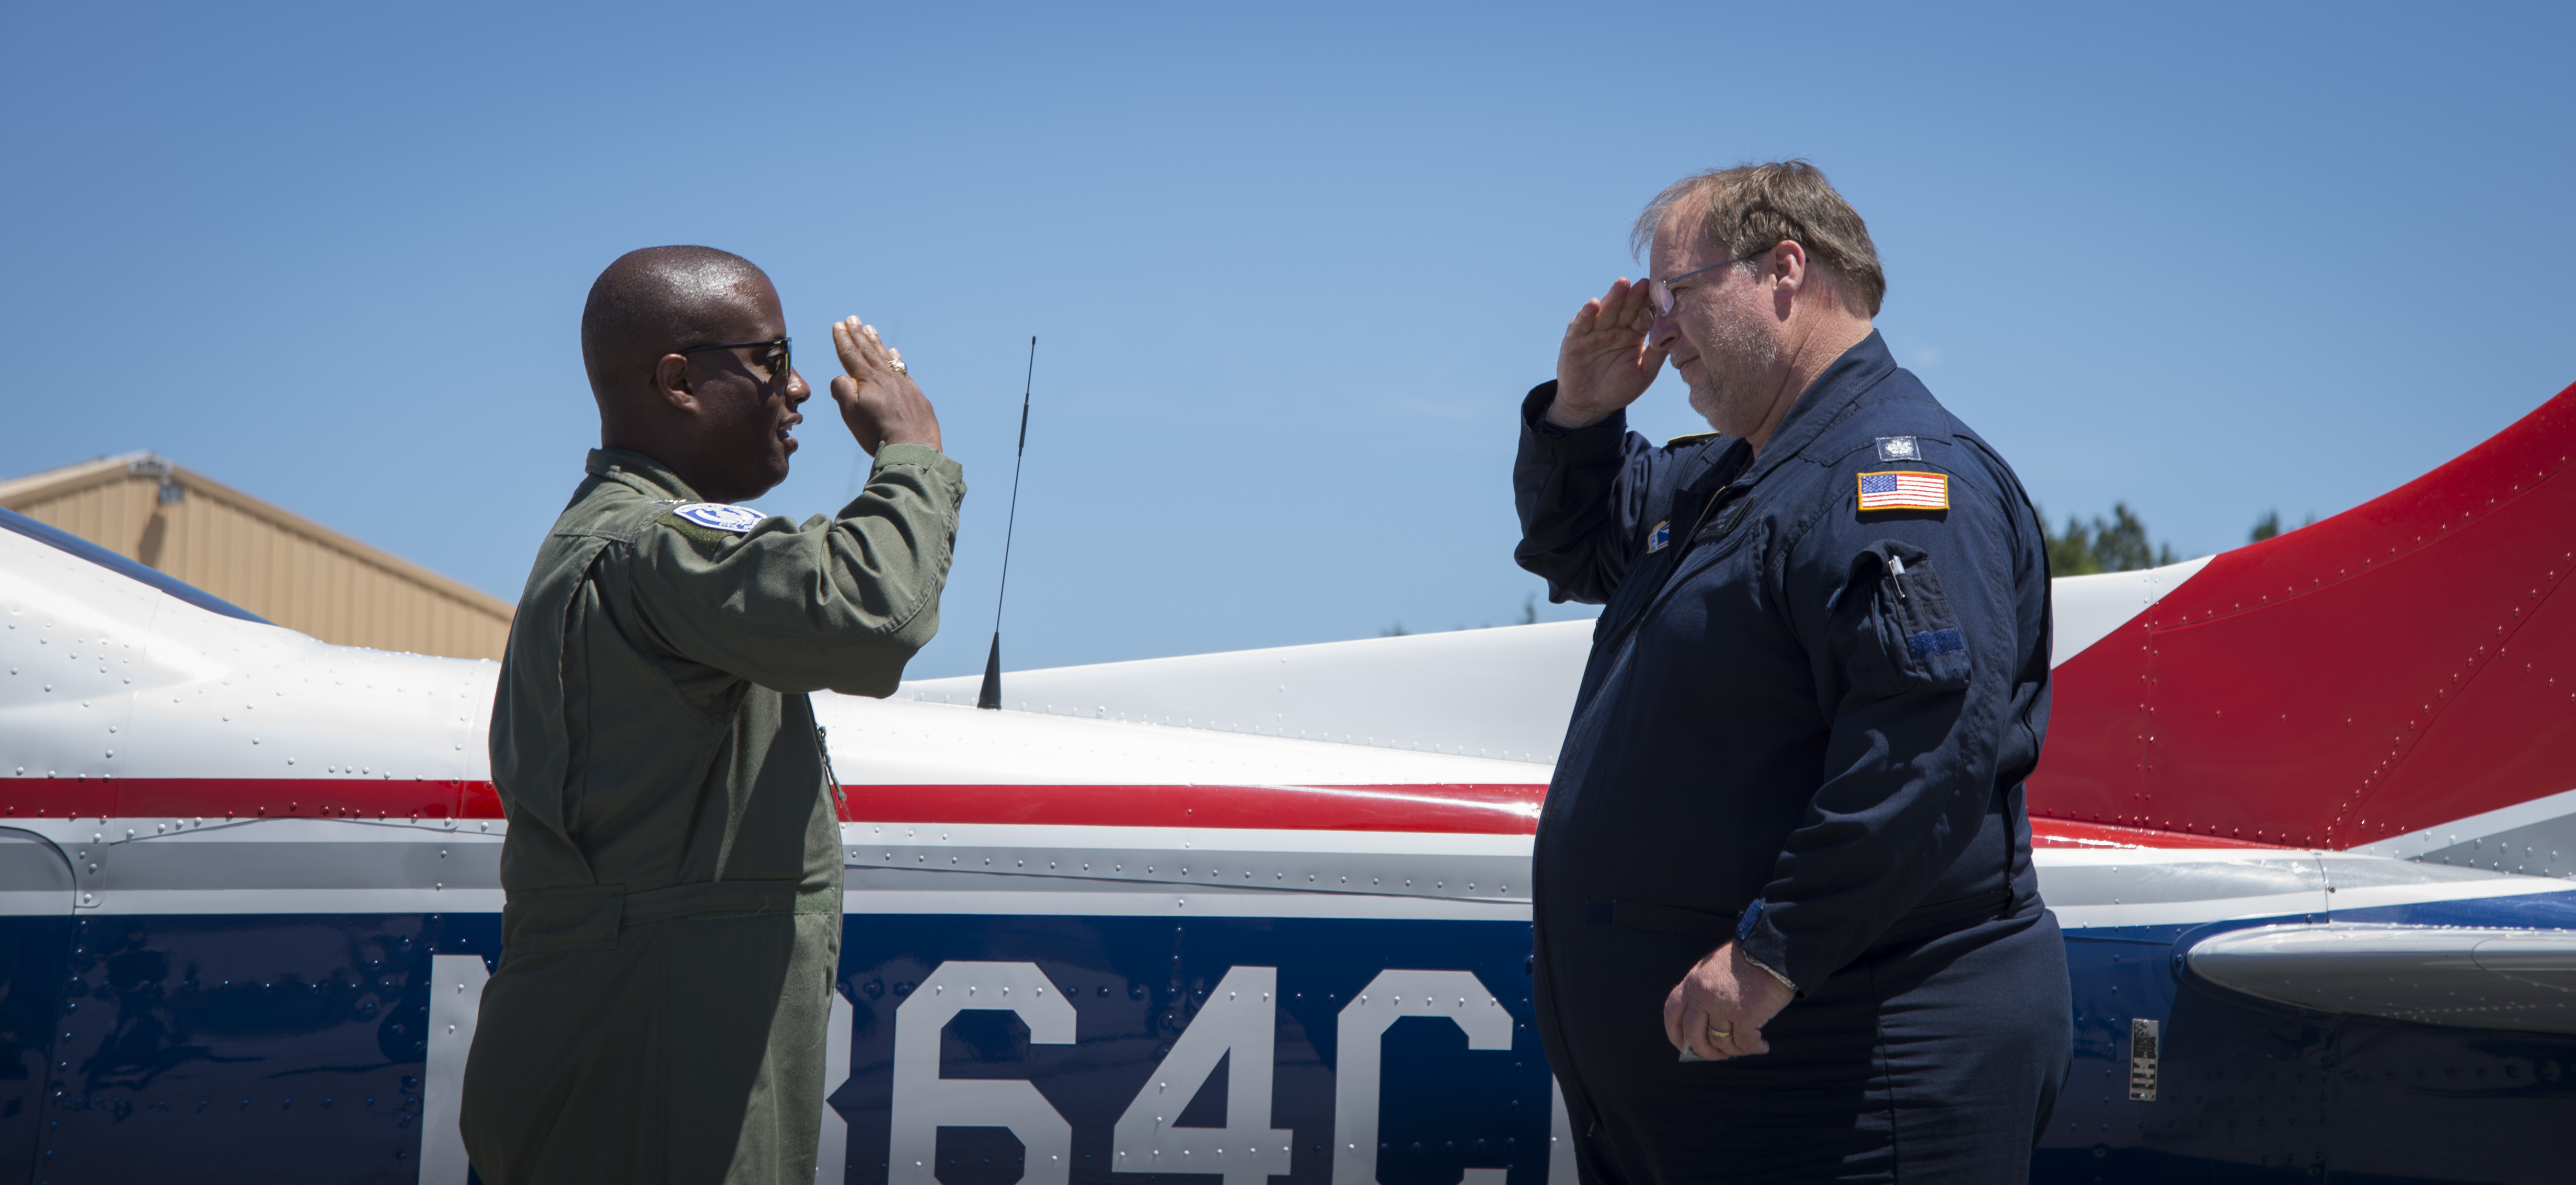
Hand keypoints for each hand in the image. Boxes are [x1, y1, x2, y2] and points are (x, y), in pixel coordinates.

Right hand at [829, 316, 941, 454]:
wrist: (912, 448)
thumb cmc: (877, 432)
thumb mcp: (850, 412)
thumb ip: (842, 389)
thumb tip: (842, 377)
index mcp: (867, 379)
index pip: (851, 354)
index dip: (843, 339)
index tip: (838, 325)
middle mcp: (886, 377)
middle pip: (868, 351)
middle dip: (858, 334)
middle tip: (852, 319)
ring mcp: (904, 385)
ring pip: (886, 357)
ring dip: (876, 342)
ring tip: (869, 328)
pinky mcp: (916, 396)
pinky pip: (903, 369)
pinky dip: (896, 358)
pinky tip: (895, 352)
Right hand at [1547, 277, 1664, 428]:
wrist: (1590, 405)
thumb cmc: (1619, 389)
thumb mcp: (1644, 373)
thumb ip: (1657, 354)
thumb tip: (1677, 333)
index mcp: (1634, 333)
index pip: (1644, 314)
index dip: (1651, 305)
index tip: (1662, 294)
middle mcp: (1615, 328)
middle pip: (1626, 308)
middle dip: (1634, 296)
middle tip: (1643, 283)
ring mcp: (1595, 331)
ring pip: (1606, 311)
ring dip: (1614, 297)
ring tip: (1622, 284)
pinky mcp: (1575, 339)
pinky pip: (1581, 324)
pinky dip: (1586, 314)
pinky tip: (1594, 304)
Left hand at [1663, 941, 1793, 1060]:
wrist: (1771, 948)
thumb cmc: (1746, 959)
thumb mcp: (1713, 969)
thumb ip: (1704, 992)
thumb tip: (1706, 1028)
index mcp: (1693, 983)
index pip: (1672, 1013)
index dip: (1675, 1033)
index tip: (1683, 1046)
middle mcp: (1703, 995)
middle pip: (1693, 1034)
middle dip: (1704, 1050)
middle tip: (1718, 1055)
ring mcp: (1722, 1006)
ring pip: (1721, 1042)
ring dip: (1734, 1050)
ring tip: (1746, 1046)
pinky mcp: (1744, 1014)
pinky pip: (1745, 1043)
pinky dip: (1754, 1049)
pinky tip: (1762, 1046)